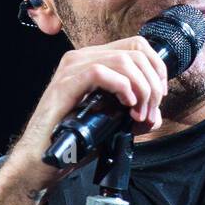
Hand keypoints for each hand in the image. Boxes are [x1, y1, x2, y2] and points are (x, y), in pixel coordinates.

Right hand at [0, 35, 168, 204]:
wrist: (43, 158)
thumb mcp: (113, 122)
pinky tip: (126, 105)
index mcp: (95, 61)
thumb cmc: (74, 140)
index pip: (136, 45)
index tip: (160, 95)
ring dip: (141, 89)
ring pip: (123, 60)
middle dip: (152, 84)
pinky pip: (101, 72)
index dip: (156, 68)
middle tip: (150, 112)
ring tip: (139, 114)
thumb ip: (136, 113)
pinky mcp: (65, 84)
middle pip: (135, 52)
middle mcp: (83, 58)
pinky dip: (122, 88)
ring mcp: (72, 69)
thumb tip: (156, 114)